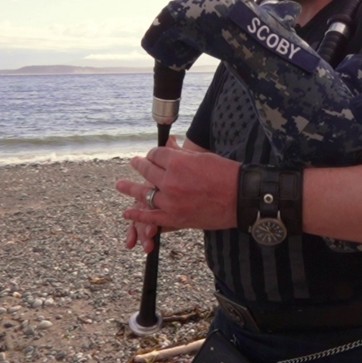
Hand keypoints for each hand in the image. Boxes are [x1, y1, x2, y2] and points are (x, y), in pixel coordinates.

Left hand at [115, 137, 238, 251]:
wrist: (241, 198)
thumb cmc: (226, 174)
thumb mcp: (202, 157)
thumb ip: (181, 153)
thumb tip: (168, 145)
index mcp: (177, 162)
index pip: (156, 154)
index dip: (154, 153)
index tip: (154, 154)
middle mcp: (170, 181)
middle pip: (147, 171)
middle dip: (140, 165)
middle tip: (134, 162)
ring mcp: (171, 201)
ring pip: (145, 193)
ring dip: (130, 189)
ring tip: (120, 185)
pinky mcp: (175, 218)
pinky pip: (151, 217)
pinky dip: (137, 215)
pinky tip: (126, 212)